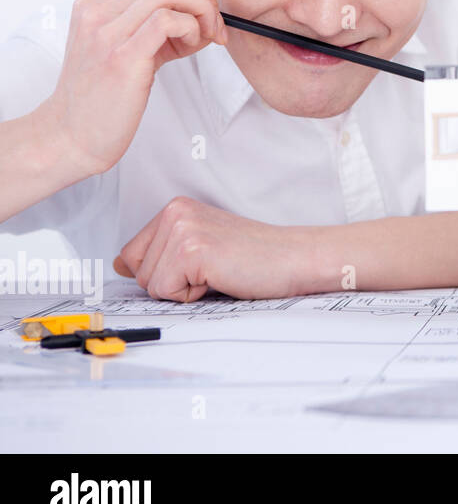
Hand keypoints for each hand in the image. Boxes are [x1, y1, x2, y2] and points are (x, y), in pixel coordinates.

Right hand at [40, 0, 228, 177]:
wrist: (72, 135)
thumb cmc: (102, 96)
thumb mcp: (124, 49)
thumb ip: (155, 28)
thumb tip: (203, 17)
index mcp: (93, 6)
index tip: (205, 13)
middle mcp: (95, 13)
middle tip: (214, 25)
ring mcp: (106, 33)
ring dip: (201, 11)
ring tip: (205, 37)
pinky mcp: (122, 56)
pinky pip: (167, 20)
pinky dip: (191, 27)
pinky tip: (191, 46)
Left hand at [114, 197, 309, 301]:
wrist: (293, 258)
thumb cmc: (254, 258)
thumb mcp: (200, 247)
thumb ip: (160, 251)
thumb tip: (119, 264)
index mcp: (176, 208)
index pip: (131, 255)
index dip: (163, 272)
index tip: (198, 264)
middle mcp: (175, 212)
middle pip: (137, 272)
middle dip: (172, 282)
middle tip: (212, 269)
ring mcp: (182, 229)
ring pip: (150, 284)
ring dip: (183, 289)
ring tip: (217, 272)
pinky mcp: (191, 250)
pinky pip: (166, 291)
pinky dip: (192, 295)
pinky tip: (219, 277)